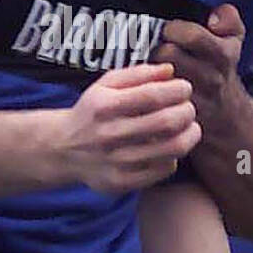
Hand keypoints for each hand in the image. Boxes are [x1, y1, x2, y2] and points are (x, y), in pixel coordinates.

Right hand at [55, 63, 200, 194]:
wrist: (62, 149)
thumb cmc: (93, 112)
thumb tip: (170, 71)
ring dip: (189, 134)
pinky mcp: (123, 182)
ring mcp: (116, 162)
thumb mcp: (106, 85)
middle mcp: (109, 135)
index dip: (177, 90)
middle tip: (188, 108)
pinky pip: (164, 169)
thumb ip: (138, 74)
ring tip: (188, 127)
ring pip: (172, 149)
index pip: (152, 95)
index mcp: (104, 106)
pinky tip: (168, 147)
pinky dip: (174, 156)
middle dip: (187, 111)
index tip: (184, 88)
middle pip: (167, 122)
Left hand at [155, 3, 244, 130]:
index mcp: (223, 54)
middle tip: (156, 49)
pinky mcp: (178, 117)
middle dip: (158, 48)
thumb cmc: (222, 70)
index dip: (174, 29)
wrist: (228, 117)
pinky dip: (146, 89)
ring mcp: (194, 99)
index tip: (170, 31)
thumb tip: (214, 16)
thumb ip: (229, 19)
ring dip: (149, 68)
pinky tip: (148, 86)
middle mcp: (210, 78)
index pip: (192, 35)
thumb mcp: (234, 41)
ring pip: (158, 74)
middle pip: (168, 54)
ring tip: (152, 66)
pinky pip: (153, 98)